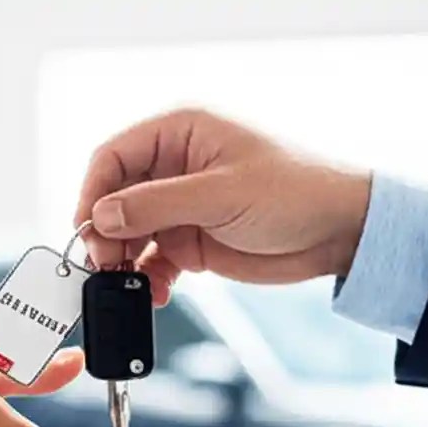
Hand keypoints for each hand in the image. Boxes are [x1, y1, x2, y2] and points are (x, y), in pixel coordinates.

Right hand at [74, 108, 371, 305]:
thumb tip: (101, 216)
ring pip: (130, 234)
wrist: (341, 231)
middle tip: (105, 264)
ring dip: (123, 262)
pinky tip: (153, 293)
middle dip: (105, 233)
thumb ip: (156, 203)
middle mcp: (175, 167)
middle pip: (115, 198)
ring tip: (127, 285)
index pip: (113, 157)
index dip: (94, 192)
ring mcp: (182, 206)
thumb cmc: (296, 190)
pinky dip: (147, 278)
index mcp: (180, 132)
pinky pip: (153, 259)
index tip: (87, 228)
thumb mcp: (222, 193)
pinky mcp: (193, 240)